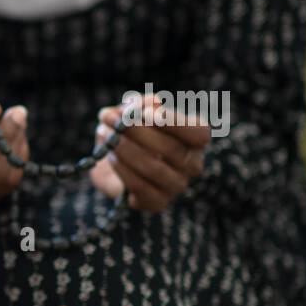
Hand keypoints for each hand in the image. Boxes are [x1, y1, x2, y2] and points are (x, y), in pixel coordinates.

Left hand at [90, 94, 209, 212]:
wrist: (112, 160)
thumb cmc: (130, 130)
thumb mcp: (133, 111)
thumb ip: (141, 103)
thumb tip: (152, 102)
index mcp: (196, 140)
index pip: (198, 133)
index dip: (173, 122)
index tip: (144, 111)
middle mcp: (192, 164)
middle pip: (172, 149)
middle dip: (137, 131)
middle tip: (112, 120)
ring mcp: (176, 186)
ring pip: (154, 168)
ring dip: (125, 149)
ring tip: (107, 136)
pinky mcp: (157, 202)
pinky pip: (140, 186)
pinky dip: (122, 169)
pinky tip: (110, 156)